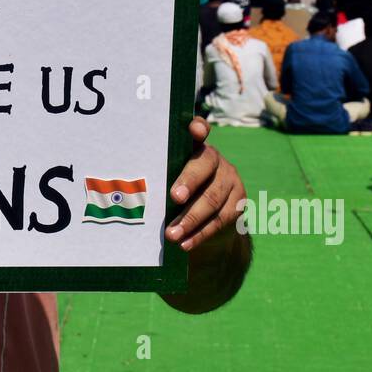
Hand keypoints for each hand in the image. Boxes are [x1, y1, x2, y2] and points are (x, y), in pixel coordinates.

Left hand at [165, 117, 246, 252]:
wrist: (210, 217)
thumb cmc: (178, 192)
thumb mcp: (169, 179)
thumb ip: (162, 177)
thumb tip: (132, 193)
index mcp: (195, 147)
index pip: (199, 130)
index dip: (198, 127)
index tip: (194, 129)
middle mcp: (215, 159)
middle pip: (204, 167)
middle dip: (189, 182)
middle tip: (174, 198)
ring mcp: (230, 179)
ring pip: (212, 199)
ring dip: (190, 219)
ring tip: (171, 234)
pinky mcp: (239, 202)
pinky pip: (220, 220)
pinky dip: (200, 234)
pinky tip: (185, 244)